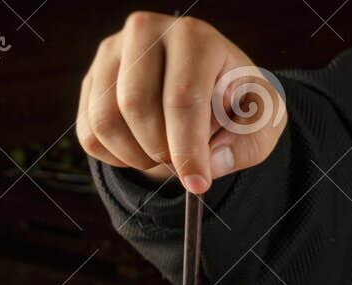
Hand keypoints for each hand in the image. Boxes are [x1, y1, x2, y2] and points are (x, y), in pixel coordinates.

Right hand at [77, 13, 287, 193]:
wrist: (208, 86)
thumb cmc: (236, 101)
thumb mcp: (261, 120)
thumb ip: (248, 143)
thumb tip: (212, 163)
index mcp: (195, 37)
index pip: (182, 97)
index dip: (187, 149)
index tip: (197, 184)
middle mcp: (147, 32)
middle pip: (136, 106)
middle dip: (161, 151)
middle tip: (182, 163)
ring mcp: (112, 53)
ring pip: (105, 121)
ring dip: (136, 156)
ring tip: (164, 154)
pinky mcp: (92, 79)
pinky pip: (89, 133)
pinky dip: (116, 157)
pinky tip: (142, 148)